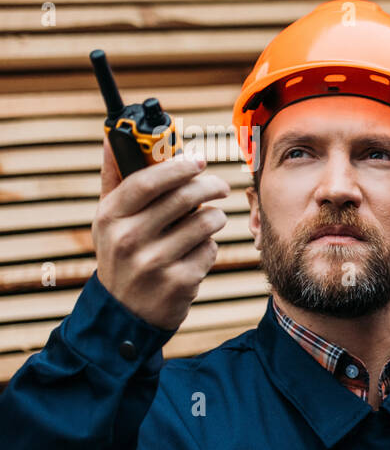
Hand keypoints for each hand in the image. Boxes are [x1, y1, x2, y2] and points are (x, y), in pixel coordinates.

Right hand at [91, 137, 228, 330]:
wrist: (125, 313)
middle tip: (220, 186)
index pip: (147, 181)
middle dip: (210, 186)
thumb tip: (111, 136)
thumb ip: (114, 178)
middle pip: (184, 197)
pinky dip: (209, 247)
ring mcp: (154, 262)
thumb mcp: (109, 219)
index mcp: (110, 217)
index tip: (199, 160)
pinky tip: (196, 253)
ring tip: (207, 221)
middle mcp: (129, 239)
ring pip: (205, 222)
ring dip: (214, 217)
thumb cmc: (121, 253)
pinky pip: (210, 249)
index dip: (178, 166)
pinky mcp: (179, 281)